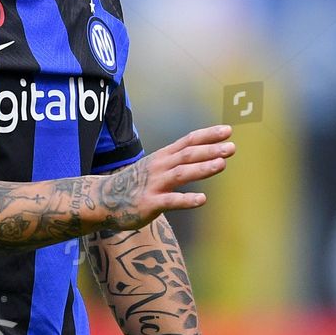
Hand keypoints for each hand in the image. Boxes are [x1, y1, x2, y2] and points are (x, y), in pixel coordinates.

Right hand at [110, 125, 234, 227]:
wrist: (103, 200)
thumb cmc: (135, 183)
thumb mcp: (155, 166)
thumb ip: (177, 160)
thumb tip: (205, 153)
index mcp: (163, 157)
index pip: (188, 141)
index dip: (208, 135)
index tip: (228, 131)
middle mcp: (160, 167)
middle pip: (188, 155)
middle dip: (210, 150)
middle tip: (231, 147)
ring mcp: (154, 185)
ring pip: (181, 174)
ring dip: (202, 168)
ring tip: (221, 164)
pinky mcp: (150, 203)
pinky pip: (170, 201)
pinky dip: (187, 200)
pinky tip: (202, 199)